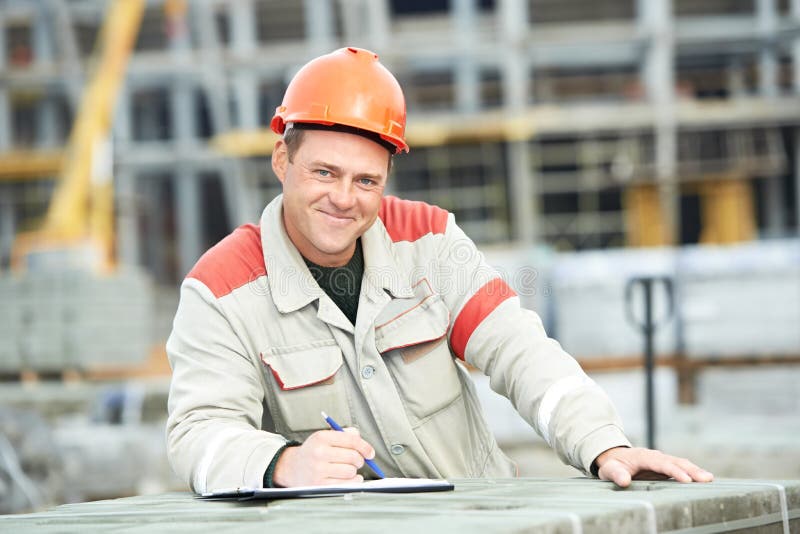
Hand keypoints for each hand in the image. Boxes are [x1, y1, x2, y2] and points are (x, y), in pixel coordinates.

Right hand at [272, 428, 375, 486]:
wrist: (292, 467)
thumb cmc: (313, 452)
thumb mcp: (324, 437)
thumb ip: (344, 434)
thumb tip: (361, 439)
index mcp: (321, 437)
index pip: (351, 440)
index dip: (365, 446)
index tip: (370, 452)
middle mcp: (319, 453)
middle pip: (353, 456)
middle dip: (360, 459)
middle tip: (357, 461)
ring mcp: (318, 470)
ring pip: (351, 471)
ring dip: (354, 471)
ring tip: (347, 469)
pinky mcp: (319, 484)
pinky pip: (346, 484)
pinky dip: (352, 481)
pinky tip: (349, 478)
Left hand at [594, 446, 713, 487]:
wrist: (615, 459)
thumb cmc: (613, 465)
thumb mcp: (609, 470)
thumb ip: (616, 474)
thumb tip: (624, 481)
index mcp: (644, 457)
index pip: (662, 463)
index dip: (674, 471)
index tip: (686, 480)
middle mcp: (656, 457)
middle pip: (676, 462)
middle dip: (691, 469)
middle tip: (707, 478)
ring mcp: (662, 462)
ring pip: (681, 464)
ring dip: (695, 471)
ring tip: (709, 479)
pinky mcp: (665, 468)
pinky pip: (681, 469)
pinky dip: (692, 473)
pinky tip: (703, 480)